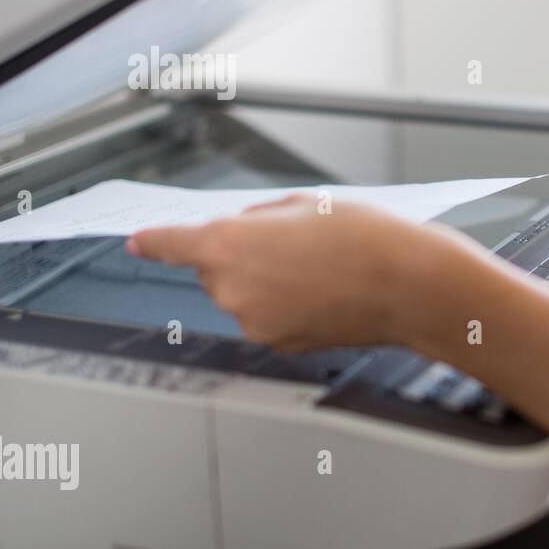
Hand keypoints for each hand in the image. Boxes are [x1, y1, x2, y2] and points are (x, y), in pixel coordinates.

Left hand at [126, 194, 479, 351]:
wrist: (410, 286)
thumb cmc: (367, 238)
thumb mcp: (307, 204)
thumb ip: (261, 218)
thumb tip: (246, 232)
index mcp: (229, 243)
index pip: (172, 243)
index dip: (153, 242)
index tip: (138, 242)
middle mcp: (232, 287)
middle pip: (216, 270)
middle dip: (243, 257)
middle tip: (295, 245)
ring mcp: (254, 322)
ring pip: (245, 296)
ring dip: (268, 283)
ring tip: (321, 270)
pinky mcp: (279, 344)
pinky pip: (269, 319)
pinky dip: (288, 307)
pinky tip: (326, 294)